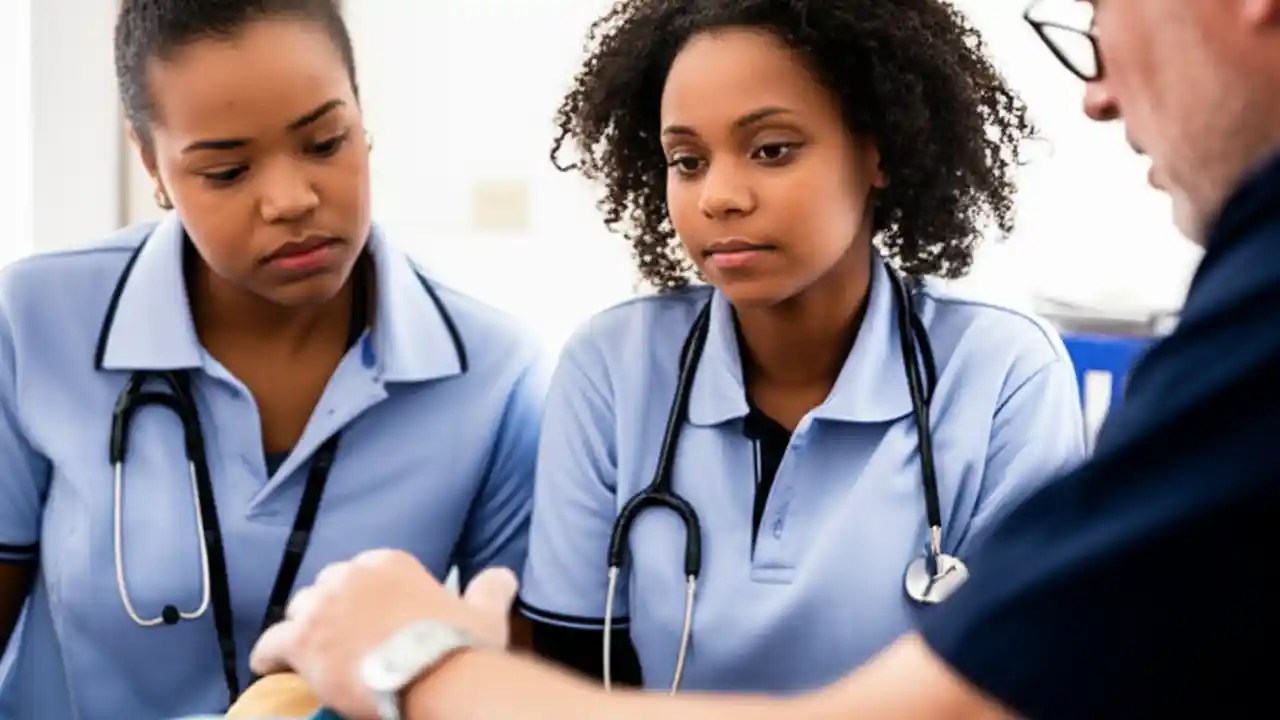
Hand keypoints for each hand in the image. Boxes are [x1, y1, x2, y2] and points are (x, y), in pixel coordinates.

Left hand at [250, 549, 517, 719]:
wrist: (435, 674)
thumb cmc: (460, 644)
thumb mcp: (484, 612)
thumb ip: (491, 588)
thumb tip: (504, 576)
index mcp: (388, 563)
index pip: (361, 572)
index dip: (363, 598)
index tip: (371, 619)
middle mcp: (350, 575)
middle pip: (325, 588)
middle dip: (331, 610)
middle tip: (344, 639)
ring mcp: (322, 606)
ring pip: (299, 612)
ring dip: (305, 631)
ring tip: (314, 655)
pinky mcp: (301, 641)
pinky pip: (270, 644)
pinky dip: (269, 657)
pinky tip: (272, 667)